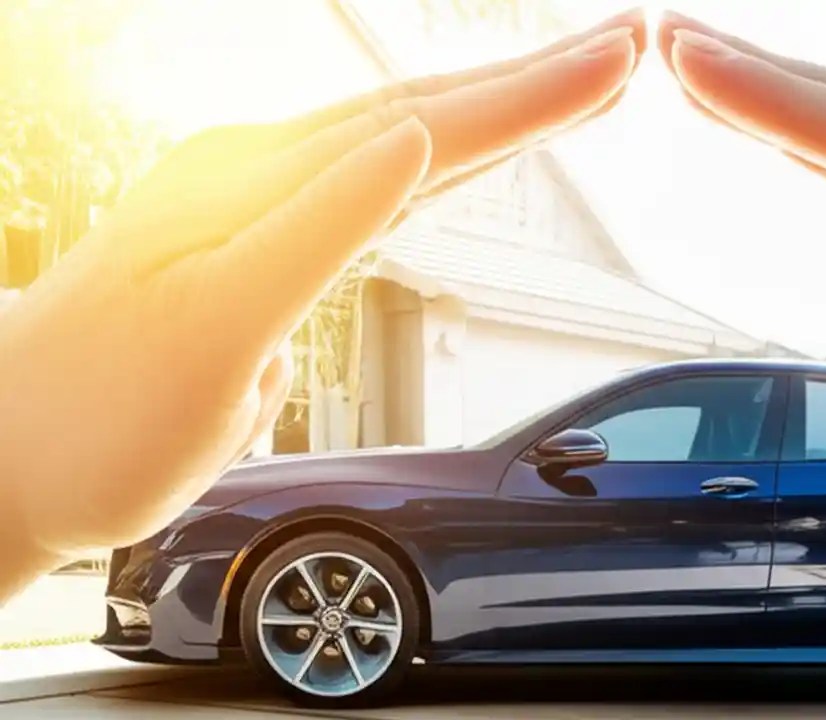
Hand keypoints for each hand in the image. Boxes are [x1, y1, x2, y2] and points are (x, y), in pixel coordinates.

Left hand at [0, 10, 641, 597]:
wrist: (1, 456)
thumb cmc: (98, 419)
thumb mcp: (211, 329)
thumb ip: (317, 228)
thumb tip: (414, 139)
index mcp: (256, 185)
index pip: (424, 125)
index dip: (529, 96)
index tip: (618, 61)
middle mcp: (259, 174)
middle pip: (423, 109)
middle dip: (533, 81)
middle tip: (628, 50)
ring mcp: (256, 201)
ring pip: (401, 137)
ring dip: (494, 108)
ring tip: (576, 84)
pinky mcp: (258, 240)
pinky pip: (367, 183)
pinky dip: (438, 156)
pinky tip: (465, 149)